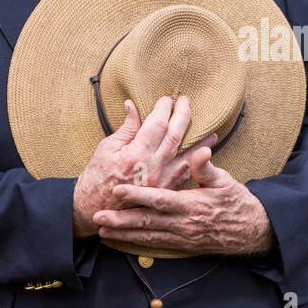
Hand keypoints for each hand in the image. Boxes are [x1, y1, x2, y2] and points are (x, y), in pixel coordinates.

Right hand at [72, 95, 216, 237]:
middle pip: (175, 136)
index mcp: (136, 154)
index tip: (167, 99)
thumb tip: (133, 105)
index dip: (163, 108)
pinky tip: (203, 156)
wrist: (96, 208)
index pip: (156, 124)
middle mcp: (152, 167)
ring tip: (212, 132)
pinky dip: (195, 163)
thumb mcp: (106, 148)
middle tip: (186, 101)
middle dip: (183, 115)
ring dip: (201, 143)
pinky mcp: (165, 191)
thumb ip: (126, 128)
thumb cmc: (97, 176)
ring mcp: (161, 181)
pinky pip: (184, 174)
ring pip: (187, 156)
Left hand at [93, 149, 276, 256]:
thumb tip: (201, 150)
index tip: (118, 190)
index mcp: (192, 205)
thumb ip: (207, 168)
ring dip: (123, 234)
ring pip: (147, 236)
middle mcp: (183, 224)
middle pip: (146, 223)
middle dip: (120, 221)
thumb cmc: (237, 202)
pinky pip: (156, 244)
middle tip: (98, 217)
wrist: (251, 231)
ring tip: (102, 231)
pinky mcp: (182, 245)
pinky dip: (137, 242)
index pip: (160, 199)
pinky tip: (123, 241)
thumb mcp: (225, 182)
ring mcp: (182, 237)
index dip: (138, 195)